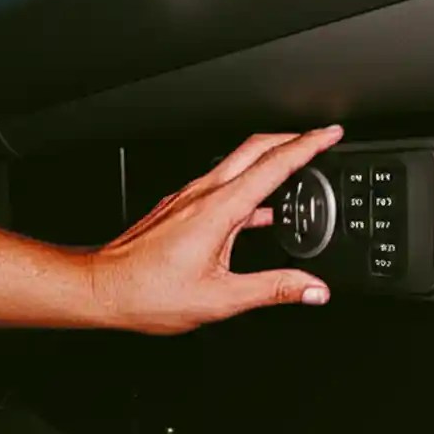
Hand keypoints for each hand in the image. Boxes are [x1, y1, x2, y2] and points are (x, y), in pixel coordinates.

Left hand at [90, 125, 343, 334]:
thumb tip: (313, 289)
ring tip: (296, 167)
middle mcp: (203, 195)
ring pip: (237, 163)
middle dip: (291, 138)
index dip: (308, 146)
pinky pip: (221, 183)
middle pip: (255, 149)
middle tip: (319, 139)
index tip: (330, 134)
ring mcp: (189, 198)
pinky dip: (248, 184)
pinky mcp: (179, 208)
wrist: (103, 289)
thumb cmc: (148, 292)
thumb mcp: (221, 298)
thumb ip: (273, 290)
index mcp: (219, 210)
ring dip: (269, 158)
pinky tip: (258, 209)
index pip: (274, 165)